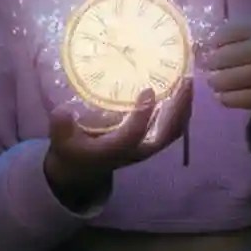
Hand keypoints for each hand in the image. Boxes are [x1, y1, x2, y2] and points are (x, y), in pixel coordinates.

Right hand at [44, 78, 193, 198]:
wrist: (83, 169)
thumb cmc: (73, 151)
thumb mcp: (61, 142)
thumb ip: (61, 127)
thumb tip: (65, 111)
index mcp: (114, 151)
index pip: (133, 135)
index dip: (141, 115)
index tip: (147, 90)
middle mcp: (136, 151)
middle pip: (166, 134)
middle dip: (178, 108)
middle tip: (185, 81)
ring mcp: (147, 148)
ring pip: (174, 131)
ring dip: (184, 108)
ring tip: (189, 81)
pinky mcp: (152, 142)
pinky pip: (173, 129)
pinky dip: (182, 111)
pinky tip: (183, 91)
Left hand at [205, 18, 250, 117]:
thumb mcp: (249, 38)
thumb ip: (226, 38)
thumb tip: (197, 48)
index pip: (223, 34)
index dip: (213, 44)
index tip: (212, 50)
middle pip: (222, 57)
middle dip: (211, 65)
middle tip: (211, 70)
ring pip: (226, 79)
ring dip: (215, 83)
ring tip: (216, 84)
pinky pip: (234, 98)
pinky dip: (224, 98)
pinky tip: (224, 96)